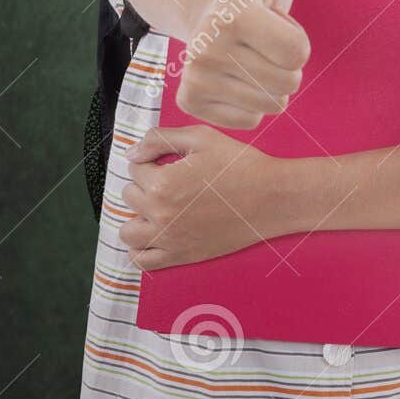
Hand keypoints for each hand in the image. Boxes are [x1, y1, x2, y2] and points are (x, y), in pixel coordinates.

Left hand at [120, 125, 296, 269]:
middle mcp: (160, 213)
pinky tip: (155, 234)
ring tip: (157, 207)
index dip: (152, 160)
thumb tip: (131, 154)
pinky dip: (140, 249)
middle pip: (130, 195)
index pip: (135, 167)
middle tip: (172, 181)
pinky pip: (142, 260)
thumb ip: (160, 139)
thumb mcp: (203, 138)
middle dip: (145, 184)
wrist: (272, 198)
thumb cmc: (241, 165)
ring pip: (127, 231)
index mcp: (162, 183)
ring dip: (137, 216)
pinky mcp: (181, 255)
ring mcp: (169, 238)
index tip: (170, 162)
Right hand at [175, 0, 309, 129]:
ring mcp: (196, 80)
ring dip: (270, 80)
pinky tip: (237, 75)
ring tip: (250, 54)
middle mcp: (207, 50)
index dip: (296, 36)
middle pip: (288, 81)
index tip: (274, 18)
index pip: (300, 53)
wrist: (203, 12)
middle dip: (284, 60)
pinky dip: (252, 101)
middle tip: (261, 37)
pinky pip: (253, 119)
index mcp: (233, 15)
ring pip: (273, 102)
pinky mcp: (192, 104)